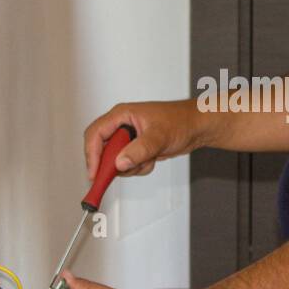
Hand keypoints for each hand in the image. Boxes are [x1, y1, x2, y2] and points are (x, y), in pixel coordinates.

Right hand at [83, 100, 208, 180]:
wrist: (196, 127)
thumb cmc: (180, 121)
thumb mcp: (158, 136)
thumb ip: (139, 150)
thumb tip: (120, 163)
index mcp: (121, 115)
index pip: (95, 134)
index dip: (92, 155)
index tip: (95, 173)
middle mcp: (121, 125)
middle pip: (102, 149)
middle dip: (112, 164)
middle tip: (119, 173)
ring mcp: (128, 138)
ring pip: (115, 160)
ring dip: (130, 167)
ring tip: (148, 159)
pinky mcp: (135, 148)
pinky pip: (128, 164)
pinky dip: (139, 167)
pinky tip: (152, 159)